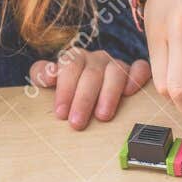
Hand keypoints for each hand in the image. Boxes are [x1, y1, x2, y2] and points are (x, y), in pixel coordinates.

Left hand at [30, 47, 150, 129]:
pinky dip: (136, 78)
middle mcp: (97, 59)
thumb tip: (48, 75)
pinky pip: (140, 69)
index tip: (61, 113)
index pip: (70, 67)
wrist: (86, 94)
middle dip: (83, 99)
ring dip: (108, 94)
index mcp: (75, 58)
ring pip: (116, 72)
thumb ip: (41, 74)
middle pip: (92, 73)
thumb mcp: (48, 83)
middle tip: (77, 122)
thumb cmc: (67, 91)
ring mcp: (116, 65)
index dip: (65, 90)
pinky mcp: (135, 72)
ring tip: (102, 116)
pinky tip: (129, 93)